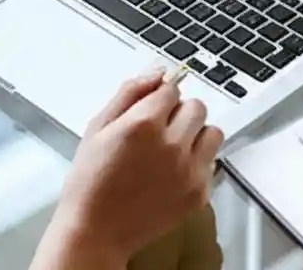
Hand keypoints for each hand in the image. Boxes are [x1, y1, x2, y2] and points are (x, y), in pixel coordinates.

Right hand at [33, 71, 224, 267]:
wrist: (96, 231)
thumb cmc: (90, 181)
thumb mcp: (98, 127)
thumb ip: (129, 93)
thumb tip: (157, 73)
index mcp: (143, 124)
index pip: (172, 89)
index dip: (160, 97)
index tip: (152, 108)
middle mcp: (171, 145)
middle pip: (197, 107)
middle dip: (179, 112)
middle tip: (159, 129)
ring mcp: (189, 171)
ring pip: (212, 132)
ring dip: (195, 135)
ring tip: (172, 149)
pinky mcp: (198, 193)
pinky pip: (212, 163)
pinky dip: (196, 163)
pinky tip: (172, 172)